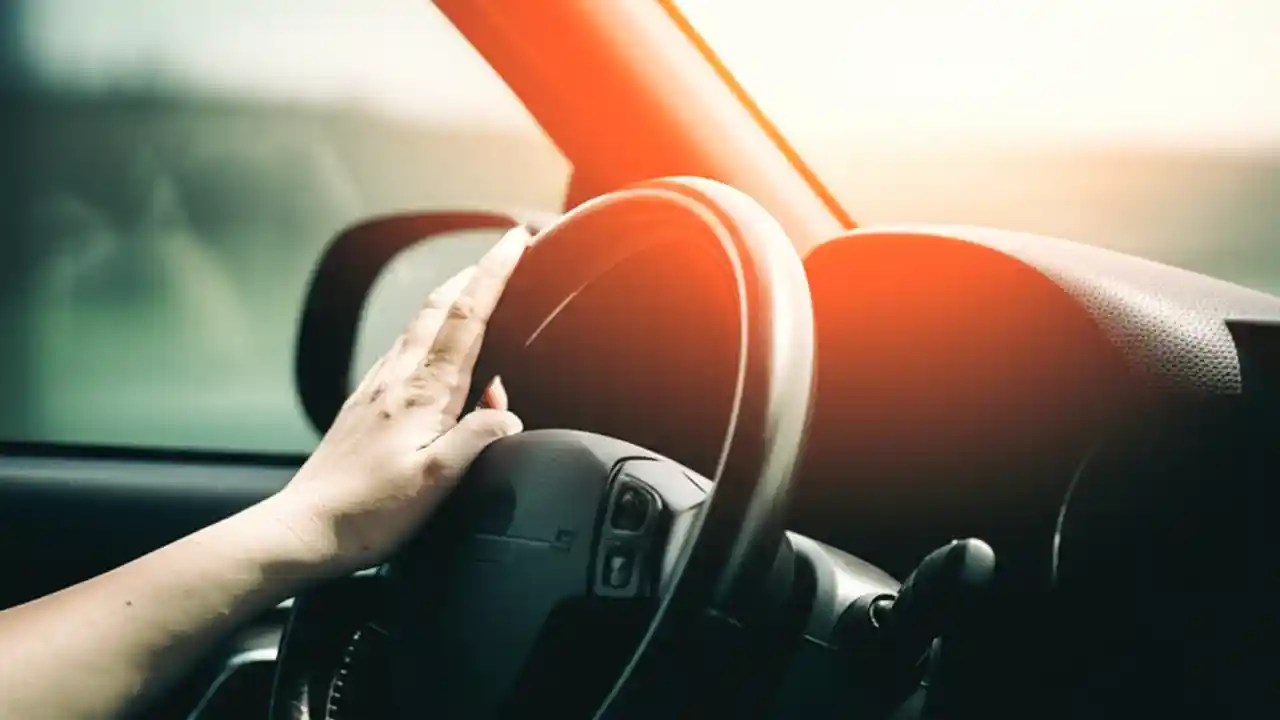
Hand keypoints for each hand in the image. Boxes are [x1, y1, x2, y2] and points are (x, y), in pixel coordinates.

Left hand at [269, 226, 528, 574]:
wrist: (306, 529)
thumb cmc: (369, 512)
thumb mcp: (438, 481)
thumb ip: (478, 438)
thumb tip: (507, 413)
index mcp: (422, 392)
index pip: (466, 315)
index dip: (494, 273)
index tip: (515, 242)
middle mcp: (396, 380)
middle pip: (438, 307)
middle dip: (474, 273)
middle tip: (502, 255)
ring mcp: (376, 390)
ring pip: (418, 327)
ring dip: (451, 302)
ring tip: (476, 294)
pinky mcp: (364, 407)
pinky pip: (403, 354)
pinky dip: (429, 337)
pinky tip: (435, 357)